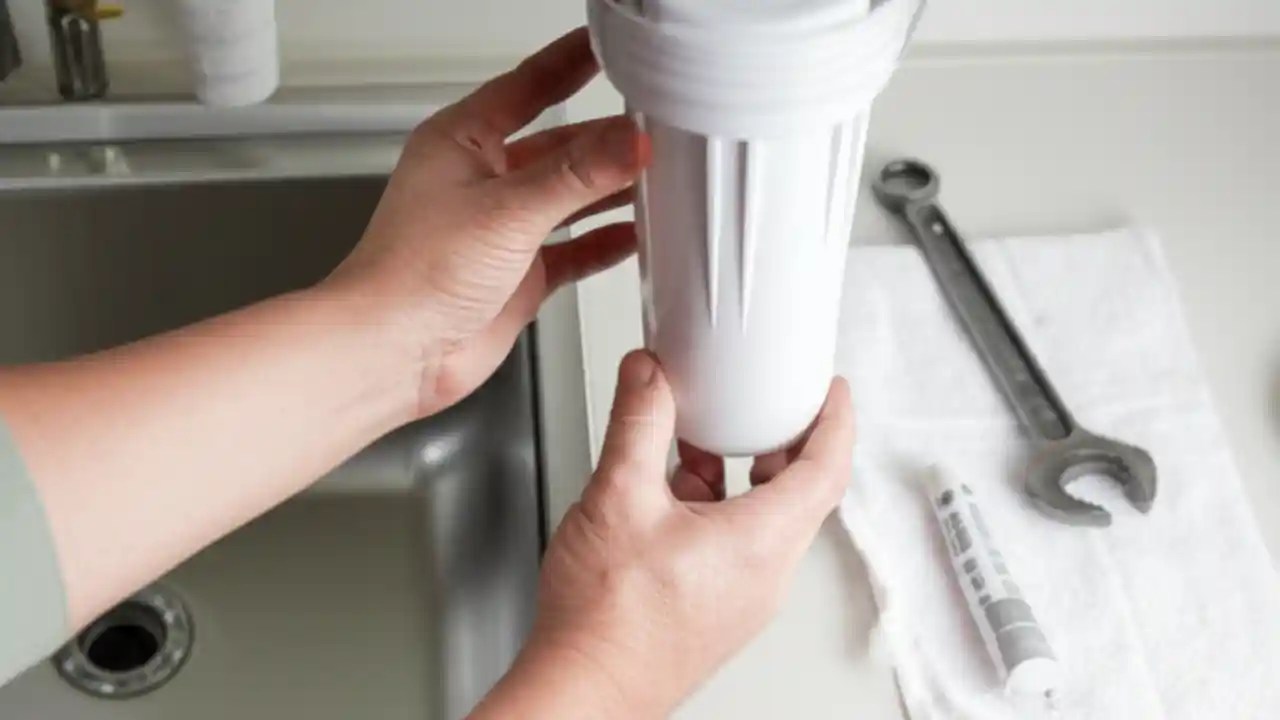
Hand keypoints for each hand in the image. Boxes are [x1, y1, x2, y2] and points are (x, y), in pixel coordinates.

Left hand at [322, 28, 647, 418]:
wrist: (394, 353)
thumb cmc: (411, 274)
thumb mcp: (506, 210)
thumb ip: (576, 175)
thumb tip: (628, 142)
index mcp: (461, 142)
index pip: (528, 86)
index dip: (572, 64)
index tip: (613, 48)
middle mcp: (482, 181)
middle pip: (560, 145)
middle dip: (607, 137)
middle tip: (656, 127)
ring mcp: (502, 229)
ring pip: (571, 197)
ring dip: (611, 190)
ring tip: (659, 176)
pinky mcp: (519, 274)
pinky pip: (574, 249)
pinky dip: (605, 241)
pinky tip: (636, 234)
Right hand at [474, 352, 854, 718]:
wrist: (585, 686)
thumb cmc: (607, 619)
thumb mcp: (617, 496)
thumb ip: (638, 423)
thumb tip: (648, 376)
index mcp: (760, 542)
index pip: (827, 469)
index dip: (835, 420)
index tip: (832, 390)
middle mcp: (764, 574)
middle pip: (802, 492)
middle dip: (787, 440)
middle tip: (774, 402)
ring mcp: (744, 596)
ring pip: (766, 519)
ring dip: (746, 472)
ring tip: (710, 437)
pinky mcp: (718, 608)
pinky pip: (740, 544)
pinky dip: (722, 505)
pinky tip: (675, 491)